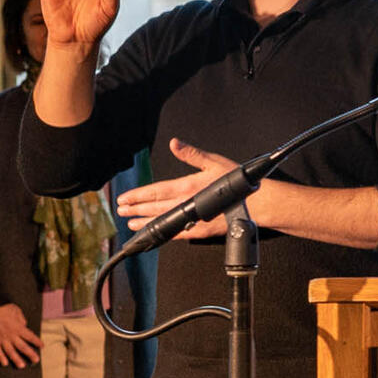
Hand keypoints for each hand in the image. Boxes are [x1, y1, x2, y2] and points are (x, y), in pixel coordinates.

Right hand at [0, 302, 41, 368]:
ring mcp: (1, 339)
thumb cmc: (2, 307)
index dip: (37, 342)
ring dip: (16, 359)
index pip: (30, 337)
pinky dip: (0, 358)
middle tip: (36, 360)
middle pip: (22, 347)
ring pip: (10, 352)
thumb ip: (22, 319)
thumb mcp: (16, 310)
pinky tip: (4, 364)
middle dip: (30, 354)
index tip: (42, 346)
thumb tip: (24, 325)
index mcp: (18, 327)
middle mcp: (11, 335)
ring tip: (22, 366)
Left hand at [114, 138, 240, 240]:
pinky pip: (178, 234)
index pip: (156, 191)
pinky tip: (156, 234)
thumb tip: (174, 144)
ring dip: (145, 222)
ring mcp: (193, 219)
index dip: (138, 195)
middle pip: (155, 207)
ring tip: (131, 223)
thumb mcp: (214, 161)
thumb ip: (191, 154)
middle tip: (121, 210)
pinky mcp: (201, 230)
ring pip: (163, 222)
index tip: (124, 198)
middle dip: (136, 209)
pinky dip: (165, 234)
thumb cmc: (237, 182)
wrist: (256, 203)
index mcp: (187, 186)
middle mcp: (186, 203)